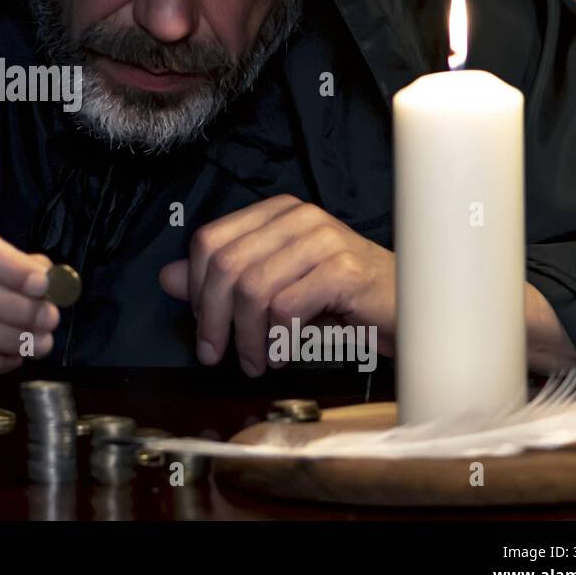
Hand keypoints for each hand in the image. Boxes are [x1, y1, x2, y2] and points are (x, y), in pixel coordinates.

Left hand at [159, 195, 394, 375]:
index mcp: (275, 213)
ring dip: (247, 337)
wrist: (408, 312)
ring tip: (255, 362)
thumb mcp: (275, 288)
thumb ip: (222, 281)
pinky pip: (286, 306)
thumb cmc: (340, 302)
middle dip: (212, 318)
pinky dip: (277, 339)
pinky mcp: (343, 268)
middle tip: (217, 354)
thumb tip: (167, 278)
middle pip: (225, 264)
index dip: (195, 287)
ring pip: (252, 288)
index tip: (202, 327)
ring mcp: (322, 238)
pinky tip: (283, 355)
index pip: (209, 240)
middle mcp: (297, 216)